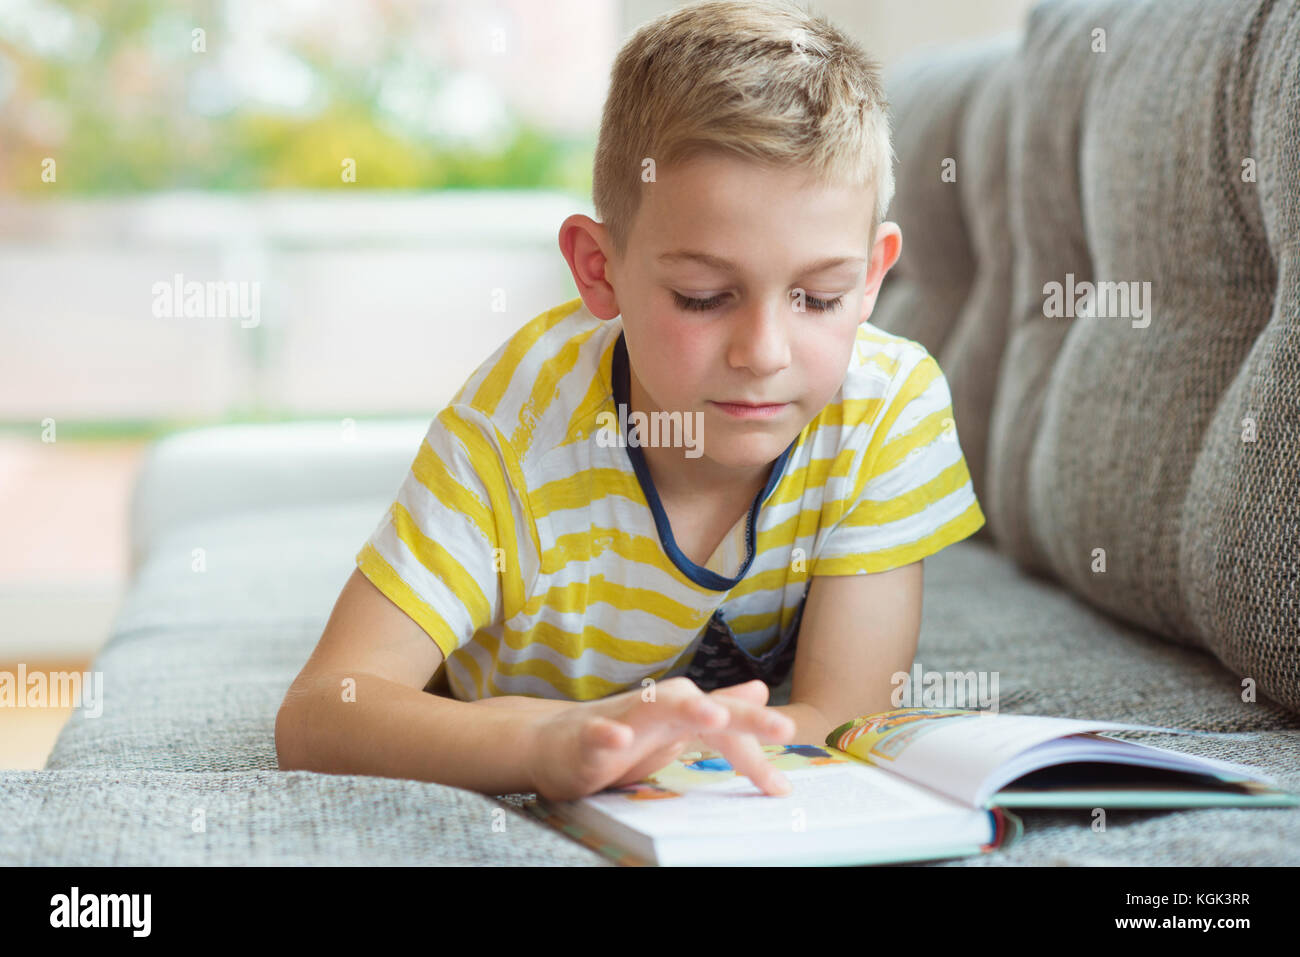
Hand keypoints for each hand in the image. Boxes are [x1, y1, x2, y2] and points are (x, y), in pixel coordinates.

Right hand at [527, 676, 795, 801]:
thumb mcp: (676, 728)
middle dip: (742, 713)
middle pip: (703, 703)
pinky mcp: (587, 738)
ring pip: (655, 705)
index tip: (781, 791)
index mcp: (681, 713)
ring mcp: (622, 720)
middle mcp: (657, 710)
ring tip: (713, 715)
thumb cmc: (622, 735)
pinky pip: (598, 732)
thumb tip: (759, 689)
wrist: (552, 742)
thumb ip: (717, 711)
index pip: (727, 726)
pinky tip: (620, 738)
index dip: (756, 754)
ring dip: (685, 706)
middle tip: (782, 726)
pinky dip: (608, 732)